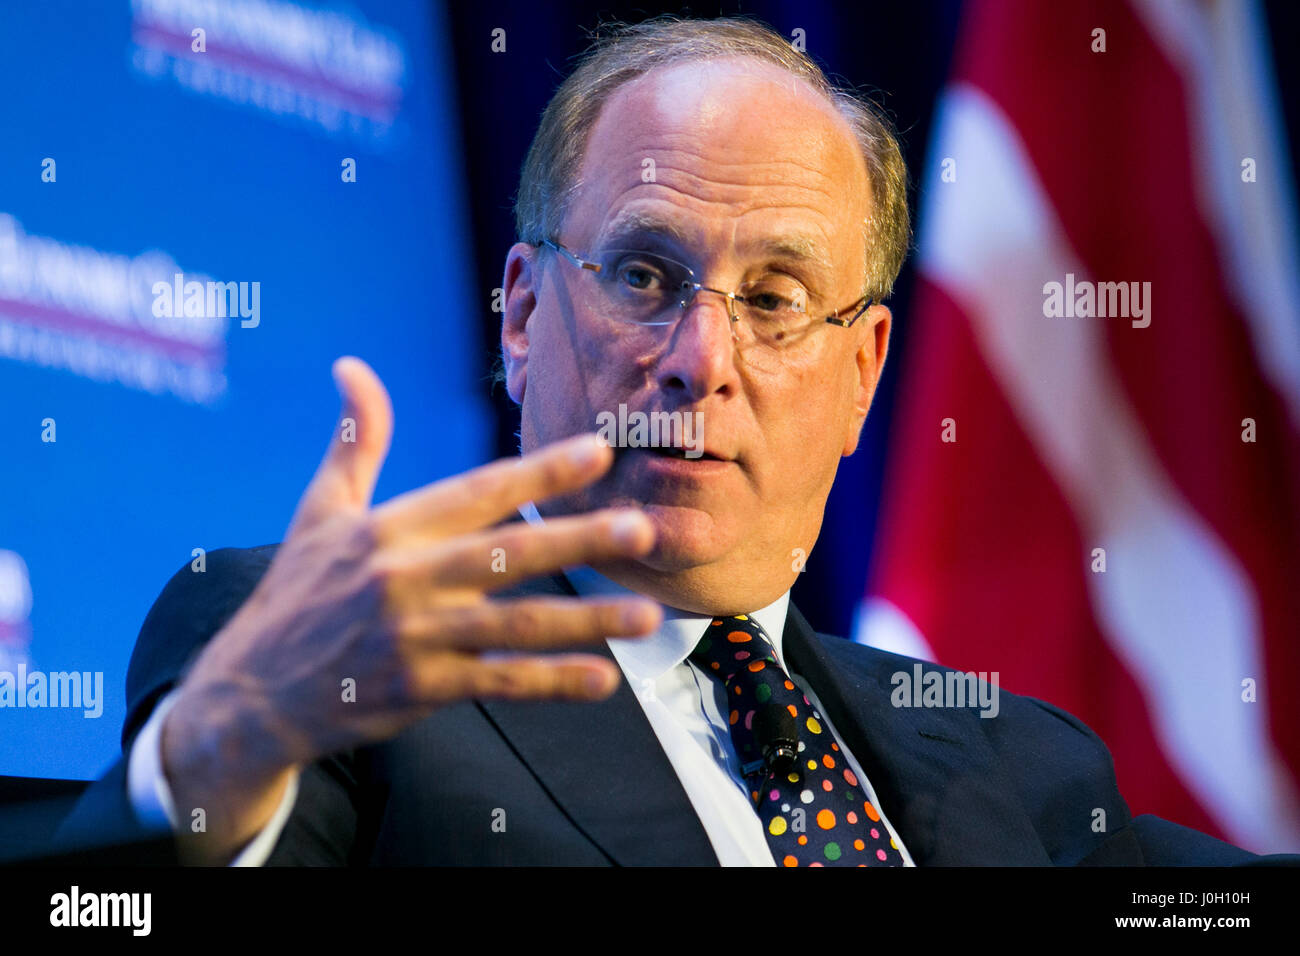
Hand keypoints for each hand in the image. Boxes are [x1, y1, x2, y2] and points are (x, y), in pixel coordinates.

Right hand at [160, 357, 659, 859]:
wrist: (250, 694)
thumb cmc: (296, 593)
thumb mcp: (319, 510)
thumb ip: (356, 442)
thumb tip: (352, 365)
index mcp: (389, 529)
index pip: (478, 491)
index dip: (540, 471)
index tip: (599, 451)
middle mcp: (404, 578)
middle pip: (508, 554)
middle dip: (579, 539)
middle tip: (642, 528)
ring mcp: (414, 637)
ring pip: (515, 624)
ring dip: (585, 620)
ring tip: (647, 613)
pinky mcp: (419, 689)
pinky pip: (498, 683)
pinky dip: (551, 682)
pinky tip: (602, 680)